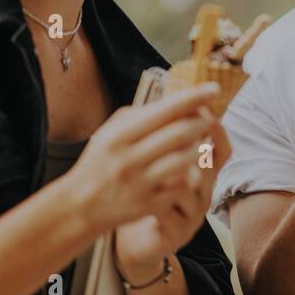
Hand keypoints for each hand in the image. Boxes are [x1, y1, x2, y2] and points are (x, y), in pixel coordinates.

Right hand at [63, 83, 219, 237]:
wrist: (80, 205)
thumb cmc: (101, 161)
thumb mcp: (110, 132)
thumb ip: (141, 116)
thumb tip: (179, 102)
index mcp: (118, 136)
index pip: (164, 110)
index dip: (192, 98)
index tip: (214, 89)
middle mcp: (128, 159)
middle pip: (179, 134)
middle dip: (202, 123)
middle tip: (210, 118)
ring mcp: (138, 184)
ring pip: (185, 160)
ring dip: (201, 148)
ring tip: (203, 141)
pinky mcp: (148, 205)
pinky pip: (181, 185)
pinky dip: (192, 175)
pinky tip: (193, 168)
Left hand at [114, 118, 231, 280]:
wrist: (137, 238)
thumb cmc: (150, 195)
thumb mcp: (160, 165)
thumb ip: (165, 139)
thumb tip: (168, 98)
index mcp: (203, 174)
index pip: (221, 150)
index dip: (215, 130)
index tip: (199, 108)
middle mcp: (204, 193)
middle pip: (209, 166)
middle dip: (192, 145)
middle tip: (171, 130)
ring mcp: (193, 215)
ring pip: (189, 187)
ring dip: (170, 172)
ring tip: (151, 163)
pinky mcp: (177, 234)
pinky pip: (169, 211)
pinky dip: (154, 198)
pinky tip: (139, 191)